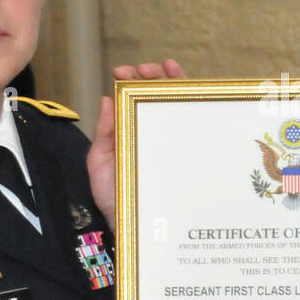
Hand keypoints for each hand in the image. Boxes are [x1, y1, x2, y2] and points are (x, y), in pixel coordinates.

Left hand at [87, 59, 184, 225]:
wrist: (136, 231)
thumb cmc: (116, 201)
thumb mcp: (100, 165)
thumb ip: (104, 135)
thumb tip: (107, 99)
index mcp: (132, 133)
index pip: (134, 100)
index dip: (132, 81)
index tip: (124, 70)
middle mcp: (154, 134)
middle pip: (159, 97)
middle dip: (153, 76)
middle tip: (145, 70)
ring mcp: (175, 143)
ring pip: (179, 105)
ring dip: (175, 82)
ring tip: (168, 69)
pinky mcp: (193, 156)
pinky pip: (199, 127)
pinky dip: (198, 105)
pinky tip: (194, 91)